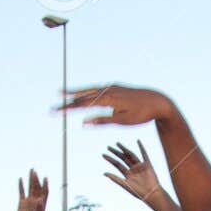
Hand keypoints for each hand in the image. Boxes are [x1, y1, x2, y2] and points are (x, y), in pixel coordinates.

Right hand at [16, 170, 48, 210]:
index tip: (45, 178)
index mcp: (42, 204)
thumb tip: (40, 199)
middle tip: (34, 171)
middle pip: (37, 187)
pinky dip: (21, 186)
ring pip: (30, 187)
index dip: (45, 185)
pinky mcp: (22, 203)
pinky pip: (22, 192)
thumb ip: (40, 209)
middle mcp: (36, 200)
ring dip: (31, 180)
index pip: (45, 191)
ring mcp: (29, 201)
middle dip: (36, 179)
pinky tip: (21, 179)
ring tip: (31, 171)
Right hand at [58, 84, 172, 126]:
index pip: (83, 104)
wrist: (158, 101)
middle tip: (52, 108)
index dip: (67, 109)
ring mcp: (112, 87)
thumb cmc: (142, 114)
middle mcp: (108, 90)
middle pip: (83, 96)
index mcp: (108, 98)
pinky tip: (83, 95)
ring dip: (75, 94)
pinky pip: (97, 90)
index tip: (55, 112)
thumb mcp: (123, 121)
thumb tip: (84, 123)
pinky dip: (87, 92)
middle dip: (66, 102)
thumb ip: (103, 121)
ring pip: (89, 90)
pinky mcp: (116, 88)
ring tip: (61, 95)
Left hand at [102, 141, 162, 203]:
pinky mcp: (147, 165)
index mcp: (127, 174)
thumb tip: (104, 173)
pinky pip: (144, 154)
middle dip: (116, 153)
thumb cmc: (138, 192)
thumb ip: (115, 178)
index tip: (103, 154)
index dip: (110, 159)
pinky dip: (141, 147)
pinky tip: (138, 141)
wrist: (150, 194)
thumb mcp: (125, 184)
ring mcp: (140, 166)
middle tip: (108, 147)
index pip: (117, 164)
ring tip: (117, 144)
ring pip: (131, 155)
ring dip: (124, 149)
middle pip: (123, 158)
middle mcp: (133, 169)